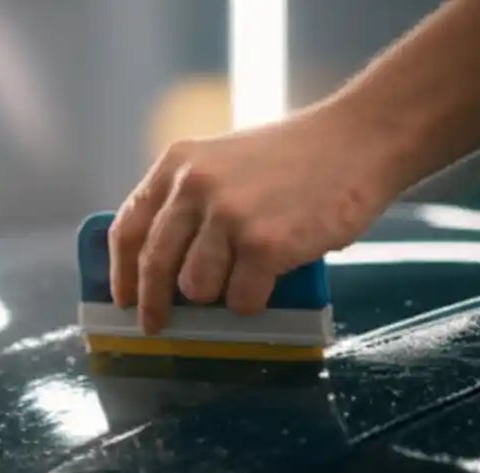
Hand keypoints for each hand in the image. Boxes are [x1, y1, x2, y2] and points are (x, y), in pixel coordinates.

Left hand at [109, 104, 402, 333]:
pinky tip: (270, 282)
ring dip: (217, 295)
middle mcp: (194, 187)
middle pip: (154, 266)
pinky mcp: (264, 245)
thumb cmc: (296, 156)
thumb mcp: (224, 162)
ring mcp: (228, 217)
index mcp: (178, 165)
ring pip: (197, 288)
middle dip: (153, 304)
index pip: (129, 228)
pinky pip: (241, 299)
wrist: (358, 141)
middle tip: (157, 325)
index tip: (123, 298)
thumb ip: (190, 201)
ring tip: (243, 278)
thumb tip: (162, 264)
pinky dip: (254, 301)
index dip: (121, 272)